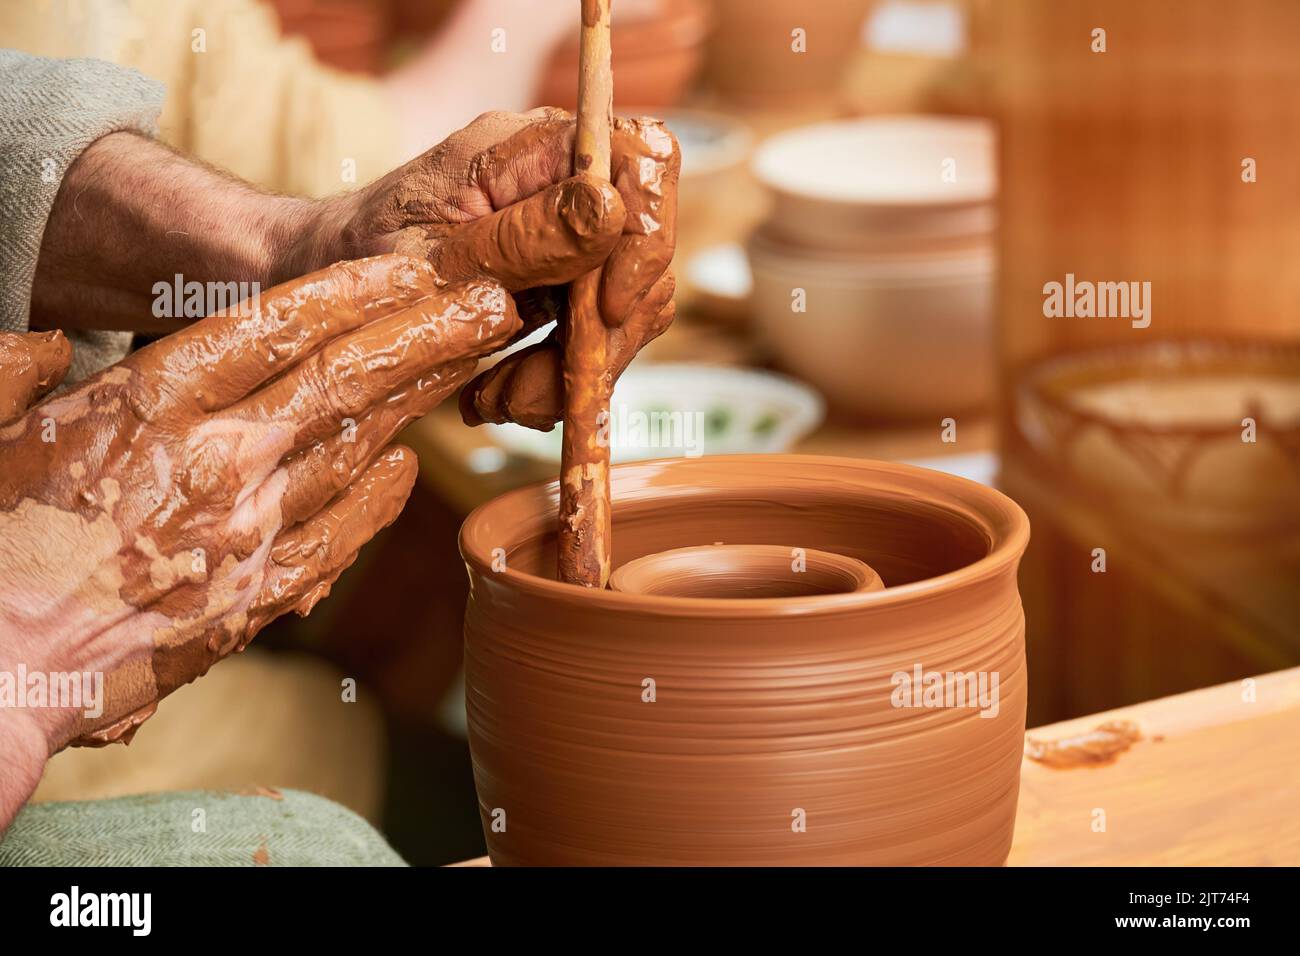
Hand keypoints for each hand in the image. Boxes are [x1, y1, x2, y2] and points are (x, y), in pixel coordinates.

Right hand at [0, 255, 523, 760]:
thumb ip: (27, 372)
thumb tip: (52, 343)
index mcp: (150, 403)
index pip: (277, 327)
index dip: (356, 291)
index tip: (413, 267)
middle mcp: (217, 461)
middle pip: (345, 380)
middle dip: (426, 334)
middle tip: (490, 302)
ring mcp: (248, 533)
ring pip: (356, 450)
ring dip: (421, 402)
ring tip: (471, 362)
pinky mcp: (256, 597)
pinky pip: (340, 535)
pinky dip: (380, 497)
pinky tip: (409, 466)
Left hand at [291, 108, 680, 428]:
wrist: (321, 287)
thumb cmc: (357, 260)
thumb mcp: (431, 260)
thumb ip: (522, 237)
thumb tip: (611, 205)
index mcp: (526, 149)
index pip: (640, 159)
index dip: (646, 233)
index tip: (605, 310)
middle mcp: (558, 182)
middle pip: (643, 249)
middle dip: (600, 336)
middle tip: (532, 392)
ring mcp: (564, 233)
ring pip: (625, 307)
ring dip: (571, 372)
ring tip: (497, 401)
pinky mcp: (560, 281)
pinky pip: (594, 337)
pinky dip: (553, 381)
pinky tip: (499, 394)